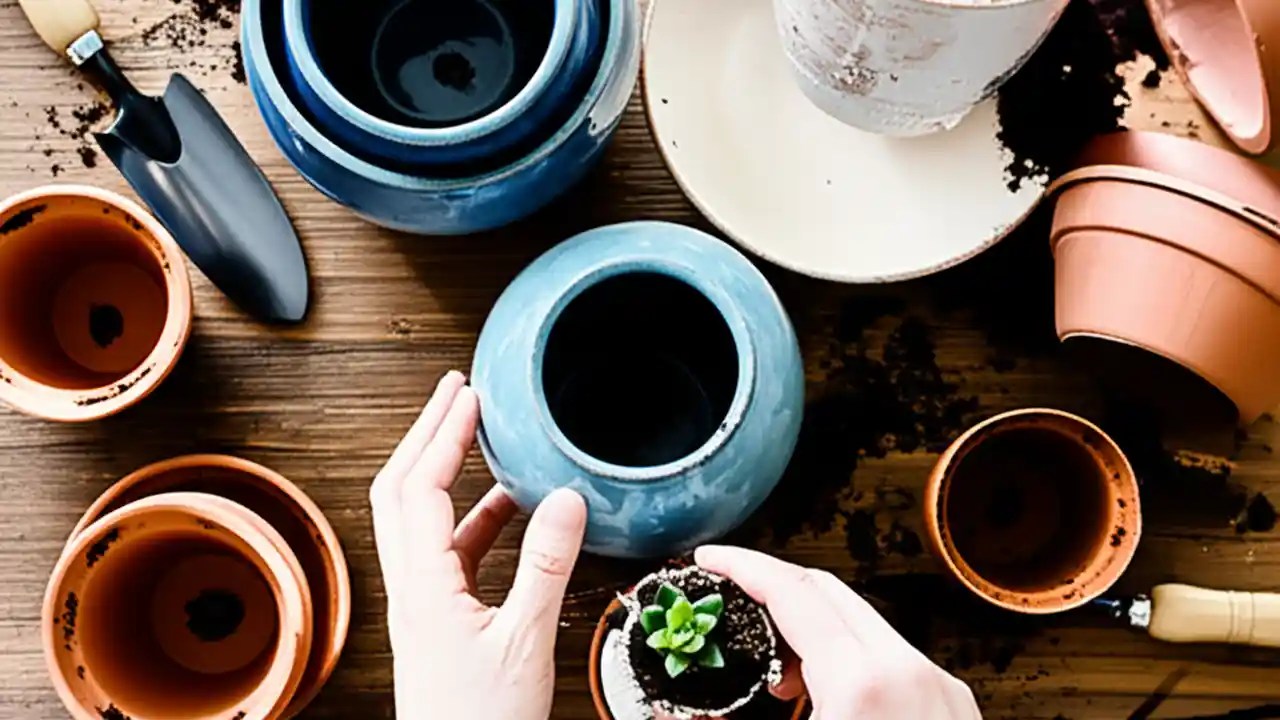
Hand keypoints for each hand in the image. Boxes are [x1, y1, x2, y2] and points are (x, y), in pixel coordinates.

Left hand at [370, 371, 588, 719]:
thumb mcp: (524, 640)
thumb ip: (545, 566)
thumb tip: (565, 498)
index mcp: (424, 586)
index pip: (421, 488)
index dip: (443, 435)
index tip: (469, 395)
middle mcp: (413, 587)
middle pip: (401, 490)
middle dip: (426, 434)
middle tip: (455, 392)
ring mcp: (422, 601)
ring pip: (419, 518)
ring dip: (445, 470)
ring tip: (481, 436)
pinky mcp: (440, 617)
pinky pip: (449, 550)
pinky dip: (474, 516)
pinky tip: (509, 508)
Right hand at [694, 546, 980, 719]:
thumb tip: (663, 719)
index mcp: (864, 682)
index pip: (793, 593)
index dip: (743, 568)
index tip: (710, 561)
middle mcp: (910, 672)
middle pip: (830, 595)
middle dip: (774, 591)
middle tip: (731, 602)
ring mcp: (940, 690)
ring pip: (864, 625)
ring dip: (812, 630)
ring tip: (775, 672)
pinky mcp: (955, 711)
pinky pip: (892, 658)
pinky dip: (848, 657)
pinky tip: (826, 695)